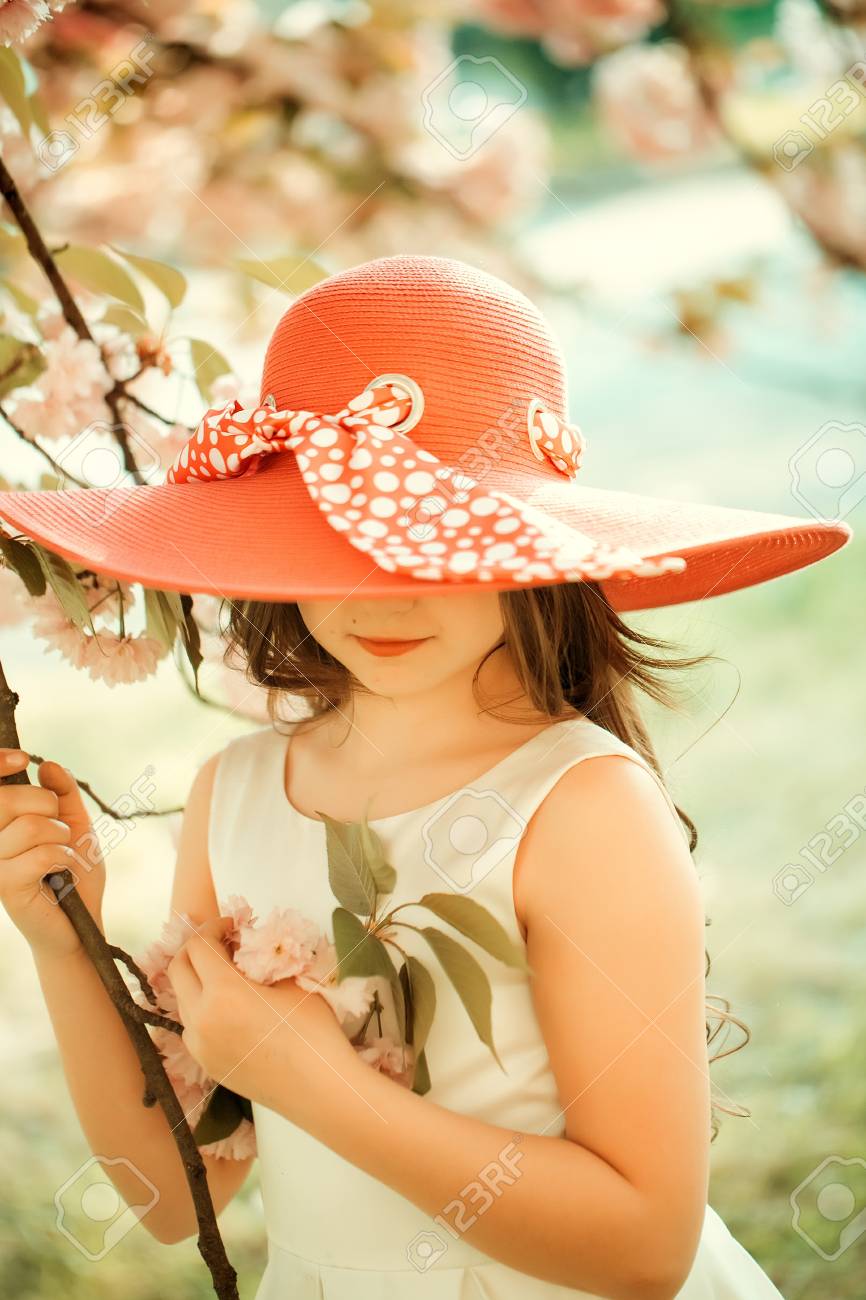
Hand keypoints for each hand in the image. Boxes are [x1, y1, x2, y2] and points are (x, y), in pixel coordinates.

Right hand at [0, 748, 105, 958]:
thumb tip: (46, 764)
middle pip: (7, 800)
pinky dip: (65, 858)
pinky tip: (64, 872)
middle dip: (46, 805)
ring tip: (64, 854)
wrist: (81, 922)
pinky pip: (42, 854)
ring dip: (61, 838)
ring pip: (30, 826)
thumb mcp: (75, 824)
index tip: (21, 758)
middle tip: (60, 828)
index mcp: (1, 823)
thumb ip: (63, 792)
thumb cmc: (74, 874)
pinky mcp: (6, 886)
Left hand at [166, 917, 360, 1118]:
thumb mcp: (292, 983)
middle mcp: (201, 1019)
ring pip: (181, 998)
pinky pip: (191, 1025)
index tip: (232, 924)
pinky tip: (231, 1008)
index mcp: (223, 993)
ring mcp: (199, 1046)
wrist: (319, 1090)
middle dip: (197, 948)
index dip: (213, 926)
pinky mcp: (207, 1065)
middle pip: (178, 968)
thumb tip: (251, 950)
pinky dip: (202, 1006)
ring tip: (229, 974)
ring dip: (197, 978)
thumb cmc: (313, 1032)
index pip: (198, 946)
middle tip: (224, 943)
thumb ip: (264, 962)